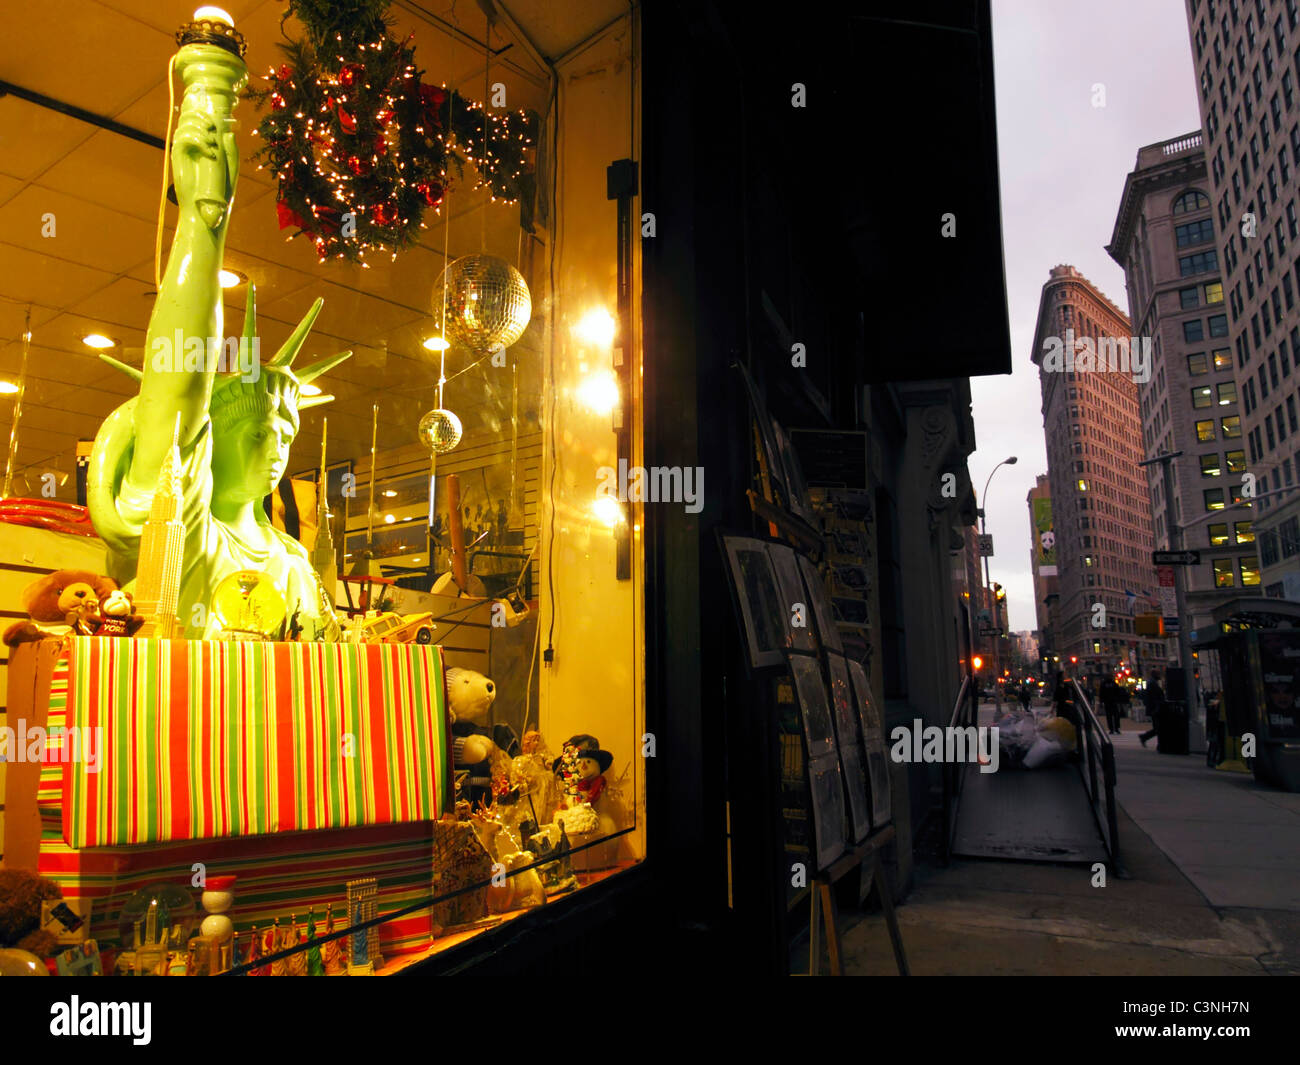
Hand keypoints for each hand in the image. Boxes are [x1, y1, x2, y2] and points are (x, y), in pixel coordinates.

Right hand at [171, 89, 236, 226]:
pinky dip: (198, 140)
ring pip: (186, 125)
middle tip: (213, 131)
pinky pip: (183, 138)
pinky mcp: (178, 157)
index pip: (199, 121)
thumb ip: (230, 150)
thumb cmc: (221, 191)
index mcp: (204, 144)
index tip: (218, 121)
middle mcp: (192, 144)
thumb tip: (230, 133)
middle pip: (190, 117)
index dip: (206, 115)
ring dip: (201, 130)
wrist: (207, 207)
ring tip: (213, 146)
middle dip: (203, 119)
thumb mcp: (230, 168)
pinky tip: (209, 152)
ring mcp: (184, 149)